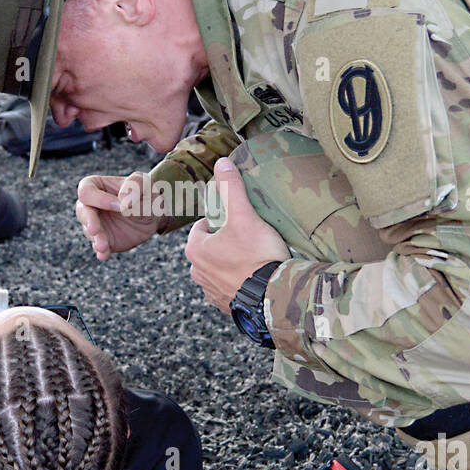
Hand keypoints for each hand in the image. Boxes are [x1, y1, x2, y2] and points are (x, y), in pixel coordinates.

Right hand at [75, 172, 160, 260]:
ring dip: (96, 238)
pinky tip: (103, 255)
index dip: (100, 199)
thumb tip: (124, 199)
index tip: (120, 206)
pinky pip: (98, 247)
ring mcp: (96, 224)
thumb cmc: (145, 193)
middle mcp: (91, 205)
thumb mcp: (145, 183)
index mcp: (96, 186)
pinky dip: (101, 251)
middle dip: (89, 221)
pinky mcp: (104, 239)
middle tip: (95, 230)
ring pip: (89, 231)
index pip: (86, 191)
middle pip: (82, 211)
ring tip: (104, 246)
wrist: (153, 214)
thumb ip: (135, 185)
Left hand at [184, 158, 288, 313]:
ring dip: (232, 264)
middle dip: (225, 243)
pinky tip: (256, 277)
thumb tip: (222, 163)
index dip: (220, 221)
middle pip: (210, 248)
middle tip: (249, 238)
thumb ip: (232, 188)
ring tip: (254, 258)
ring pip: (219, 269)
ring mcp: (211, 292)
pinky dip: (240, 282)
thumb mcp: (244, 216)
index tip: (237, 221)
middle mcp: (198, 273)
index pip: (201, 227)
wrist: (274, 298)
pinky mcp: (226, 307)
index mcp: (195, 250)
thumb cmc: (256, 255)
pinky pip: (230, 288)